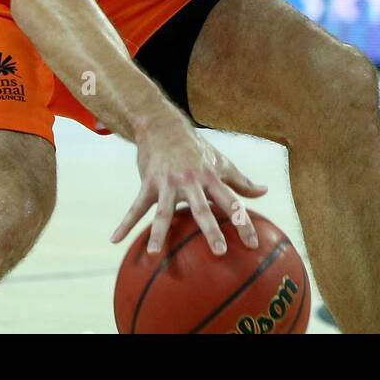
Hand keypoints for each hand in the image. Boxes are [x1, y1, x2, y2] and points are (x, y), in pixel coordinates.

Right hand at [111, 111, 267, 255]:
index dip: (244, 223)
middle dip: (211, 230)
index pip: (232, 203)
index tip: (253, 245)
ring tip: (154, 253)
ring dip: (158, 232)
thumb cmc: (197, 149)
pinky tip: (115, 240)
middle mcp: (192, 181)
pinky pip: (136, 207)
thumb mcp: (221, 162)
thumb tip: (264, 192)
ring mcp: (168, 183)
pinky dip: (125, 223)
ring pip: (164, 211)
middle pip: (202, 209)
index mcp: (211, 178)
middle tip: (219, 251)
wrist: (164, 126)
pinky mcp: (148, 183)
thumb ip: (241, 181)